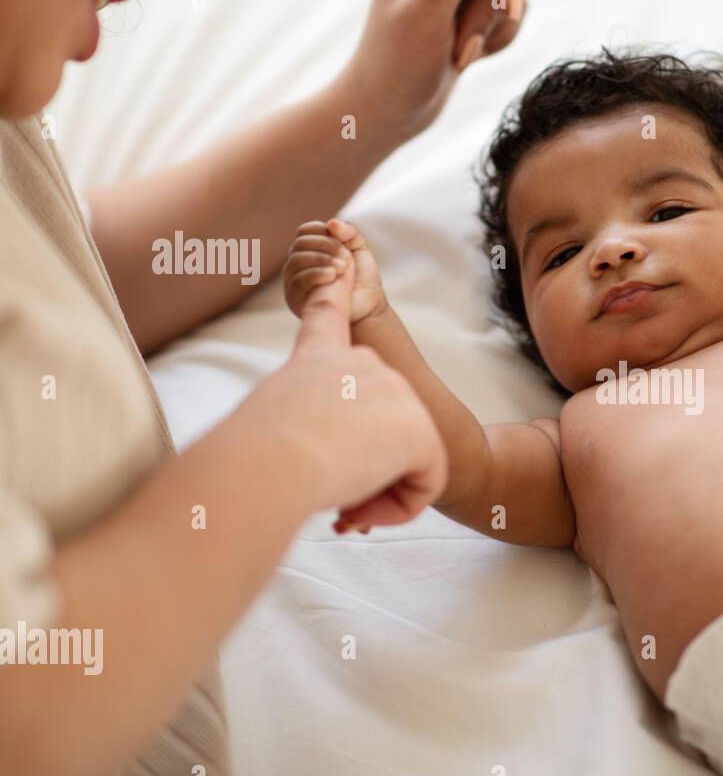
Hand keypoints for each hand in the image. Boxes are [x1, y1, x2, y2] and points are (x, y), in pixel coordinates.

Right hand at [247, 262, 447, 529]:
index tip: (339, 265)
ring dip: (375, 496)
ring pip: (406, 463)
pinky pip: (425, 486)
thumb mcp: (261, 432)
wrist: (268, 464)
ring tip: (338, 503)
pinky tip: (360, 509)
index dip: (334, 291)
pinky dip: (397, 510)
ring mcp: (395, 392)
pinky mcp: (420, 429)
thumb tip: (281, 465)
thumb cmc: (244, 461)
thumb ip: (294, 433)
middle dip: (364, 473)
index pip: (329, 316)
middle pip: (383, 431)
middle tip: (330, 500)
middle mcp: (360, 365)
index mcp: (315, 360)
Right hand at [284, 219, 387, 325]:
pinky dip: (316, 274)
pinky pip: (298, 280)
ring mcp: (293, 280)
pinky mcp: (294, 297)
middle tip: (344, 254)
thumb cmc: (361, 279)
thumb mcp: (359, 250)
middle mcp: (298, 263)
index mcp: (311, 249)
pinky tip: (333, 275)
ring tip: (342, 267)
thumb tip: (332, 222)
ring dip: (320, 259)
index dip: (320, 230)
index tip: (340, 238)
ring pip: (296, 260)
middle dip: (323, 245)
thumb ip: (349, 233)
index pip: (305, 231)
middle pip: (299, 244)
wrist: (367, 308)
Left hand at [338, 0, 531, 142]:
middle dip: (496, 4)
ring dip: (496, 25)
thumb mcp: (426, 13)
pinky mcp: (477, 6)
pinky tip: (467, 56)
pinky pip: (515, 11)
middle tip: (468, 42)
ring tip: (460, 52)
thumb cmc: (397, 63)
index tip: (506, 5)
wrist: (393, 110)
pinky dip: (499, 38)